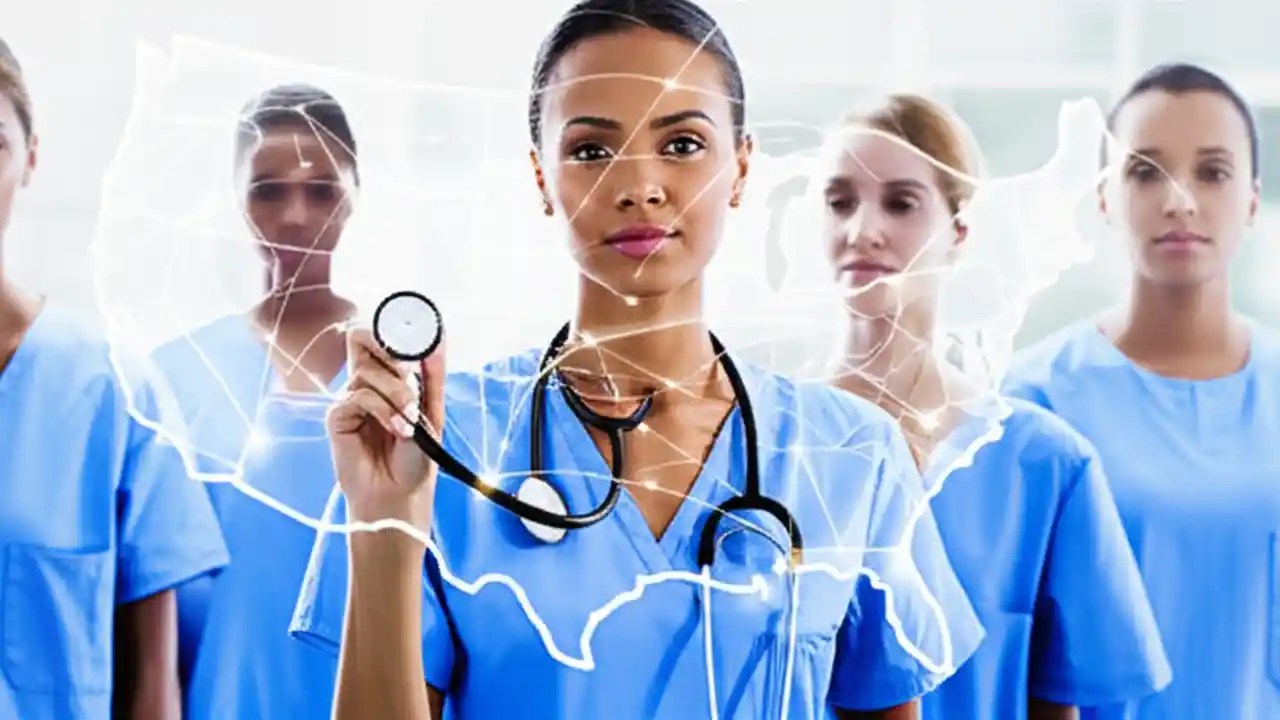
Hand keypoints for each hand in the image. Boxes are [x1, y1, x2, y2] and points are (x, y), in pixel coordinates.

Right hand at [327, 327, 444, 530]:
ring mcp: (349, 398)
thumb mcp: (432, 411)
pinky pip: (358, 396)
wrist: (401, 495)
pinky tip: (397, 430)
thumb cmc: (416, 457)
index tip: (416, 340)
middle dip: (388, 350)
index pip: (379, 336)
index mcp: (387, 376)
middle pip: (361, 337)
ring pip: (367, 372)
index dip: (392, 329)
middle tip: (409, 371)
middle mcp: (365, 382)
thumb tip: (438, 337)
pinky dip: (383, 410)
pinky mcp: (338, 417)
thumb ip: (433, 375)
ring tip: (410, 422)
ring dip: (397, 394)